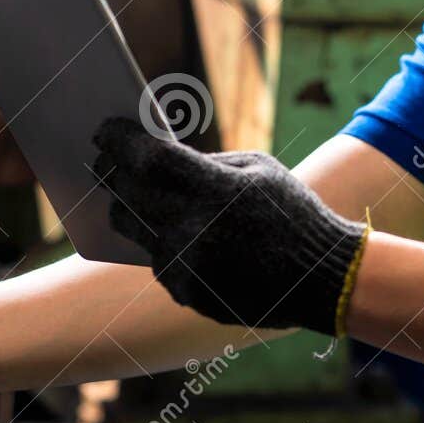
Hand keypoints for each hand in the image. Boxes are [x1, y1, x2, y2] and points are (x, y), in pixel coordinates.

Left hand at [92, 118, 368, 335]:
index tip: (104, 129)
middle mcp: (196, 230)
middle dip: (111, 174)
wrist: (320, 277)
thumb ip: (205, 162)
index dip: (120, 140)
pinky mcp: (186, 293)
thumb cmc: (291, 212)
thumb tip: (152, 154)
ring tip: (133, 193)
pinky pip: (156, 260)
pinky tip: (179, 233)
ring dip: (133, 210)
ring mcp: (188, 267)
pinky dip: (162, 243)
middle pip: (127, 196)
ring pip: (133, 230)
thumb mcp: (258, 169)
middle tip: (103, 161)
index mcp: (218, 191)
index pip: (149, 159)